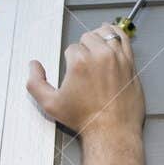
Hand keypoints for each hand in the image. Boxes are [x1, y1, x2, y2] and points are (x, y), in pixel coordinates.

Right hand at [26, 23, 145, 142]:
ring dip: (98, 39)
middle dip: (84, 48)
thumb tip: (33, 66)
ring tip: (95, 47)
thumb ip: (35, 83)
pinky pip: (123, 38)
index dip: (70, 60)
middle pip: (88, 37)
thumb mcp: (51, 105)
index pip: (72, 48)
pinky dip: (116, 34)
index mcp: (80, 62)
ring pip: (105, 34)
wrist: (112, 131)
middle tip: (84, 65)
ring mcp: (118, 58)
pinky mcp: (130, 63)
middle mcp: (101, 56)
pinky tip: (111, 37)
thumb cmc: (85, 119)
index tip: (74, 72)